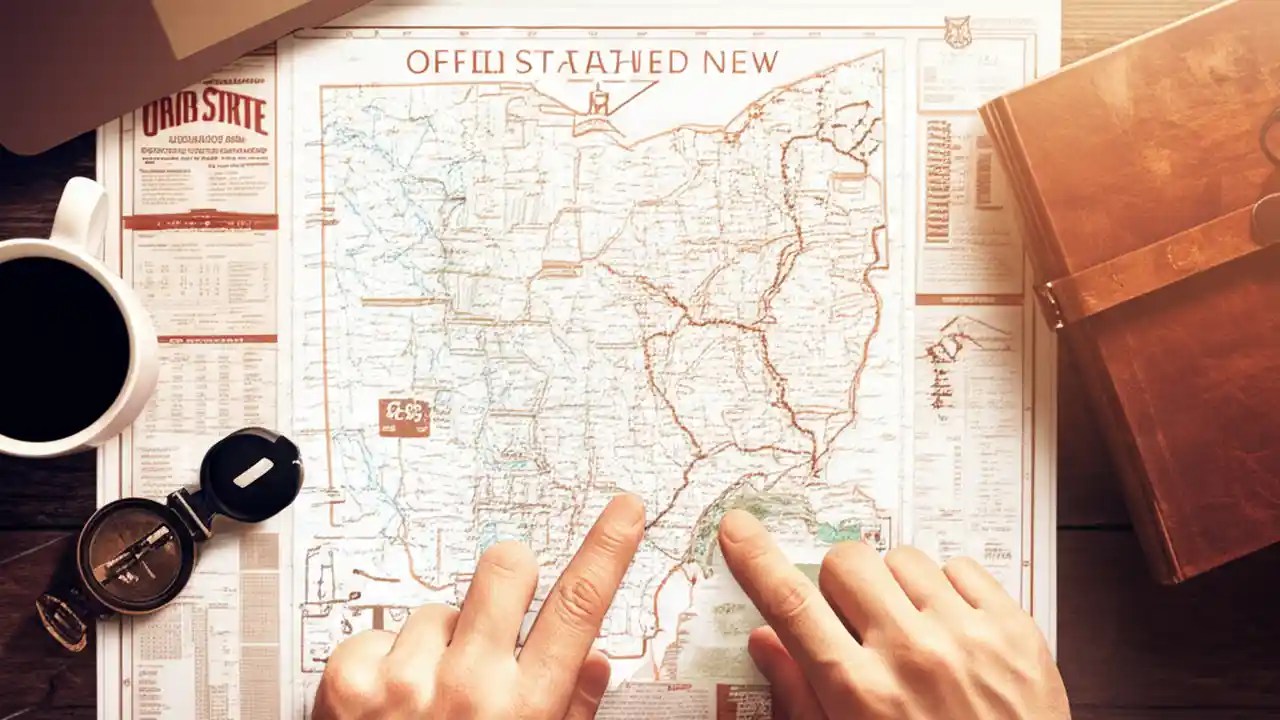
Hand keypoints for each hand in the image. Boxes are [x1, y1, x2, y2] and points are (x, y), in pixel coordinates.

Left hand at [311, 494, 644, 719]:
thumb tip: (594, 659)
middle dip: (506, 578)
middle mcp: (471, 687)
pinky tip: (386, 703)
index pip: (580, 608)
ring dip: (434, 641)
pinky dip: (382, 660)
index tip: (623, 511)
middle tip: (494, 614)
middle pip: (506, 568)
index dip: (607, 549)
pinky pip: (378, 631)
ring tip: (426, 696)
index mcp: (526, 708)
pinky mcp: (350, 678)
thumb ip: (567, 710)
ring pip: (436, 607)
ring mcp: (407, 679)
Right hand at [718, 510, 1069, 718]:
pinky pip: (961, 567)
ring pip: (903, 558)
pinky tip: (950, 628)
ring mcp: (967, 637)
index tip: (737, 529)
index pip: (791, 605)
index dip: (756, 560)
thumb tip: (765, 639)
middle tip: (854, 618)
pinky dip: (949, 590)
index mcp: (860, 693)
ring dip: (896, 586)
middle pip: (845, 563)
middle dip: (839, 584)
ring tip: (911, 630)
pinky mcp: (1014, 628)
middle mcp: (911, 657)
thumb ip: (802, 696)